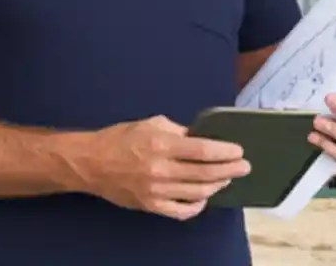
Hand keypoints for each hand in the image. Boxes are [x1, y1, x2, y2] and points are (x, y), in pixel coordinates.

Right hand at [81, 115, 250, 220]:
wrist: (92, 163)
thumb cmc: (119, 139)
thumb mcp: (148, 124)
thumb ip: (176, 130)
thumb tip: (199, 137)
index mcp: (161, 144)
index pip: (203, 151)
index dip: (225, 152)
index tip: (238, 151)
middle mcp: (161, 169)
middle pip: (206, 173)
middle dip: (230, 170)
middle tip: (244, 167)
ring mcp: (156, 191)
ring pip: (198, 193)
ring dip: (217, 186)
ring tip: (225, 179)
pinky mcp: (151, 205)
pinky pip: (182, 211)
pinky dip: (197, 206)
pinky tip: (203, 198)